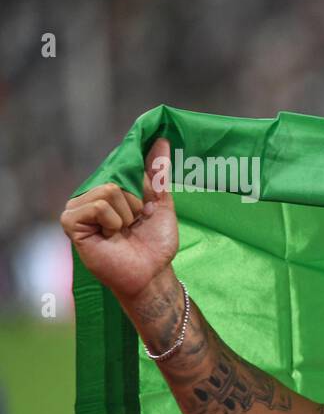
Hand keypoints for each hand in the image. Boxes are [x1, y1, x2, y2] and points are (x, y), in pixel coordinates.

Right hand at [61, 137, 176, 299]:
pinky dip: (111, 220)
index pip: (121, 167)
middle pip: (117, 180)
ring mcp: (78, 208)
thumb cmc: (156, 243)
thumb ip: (158, 173)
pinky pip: (96, 205)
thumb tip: (163, 140)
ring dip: (125, 215)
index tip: (149, 198)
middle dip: (135, 204)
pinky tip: (110, 235)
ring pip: (107, 191)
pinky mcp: (70, 222)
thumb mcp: (162, 203)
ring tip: (122, 231)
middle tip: (134, 224)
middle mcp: (91, 196)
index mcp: (109, 191)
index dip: (138, 179)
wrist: (152, 273)